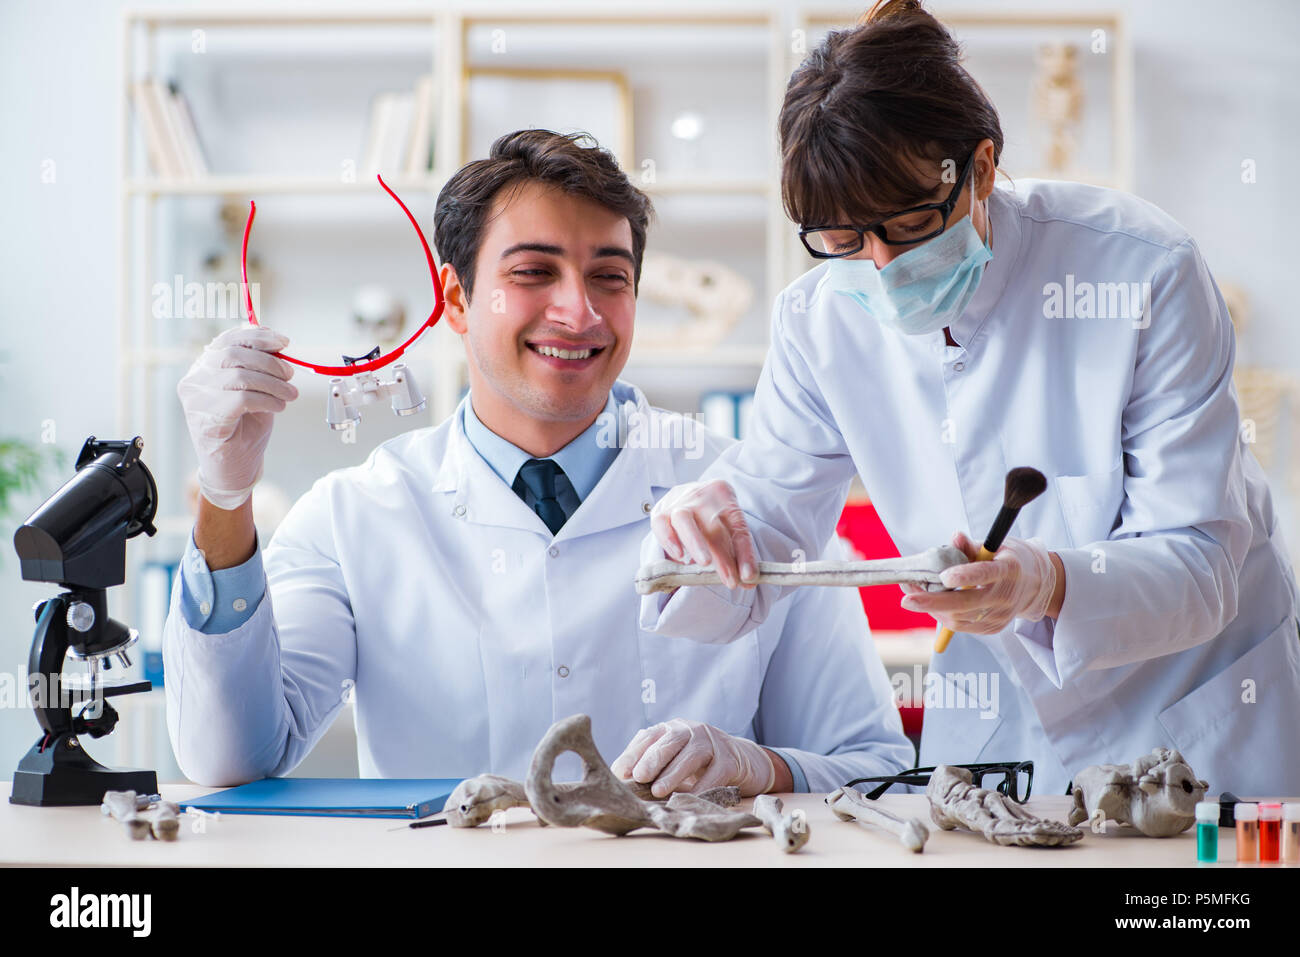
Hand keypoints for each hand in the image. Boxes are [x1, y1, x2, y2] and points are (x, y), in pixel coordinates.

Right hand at [176, 325, 298, 509]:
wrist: (233, 467)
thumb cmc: (244, 428)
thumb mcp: (256, 389)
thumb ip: (259, 366)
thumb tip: (277, 343)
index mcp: (204, 368)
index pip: (227, 340)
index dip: (257, 337)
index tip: (284, 342)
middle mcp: (194, 380)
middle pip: (233, 354)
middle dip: (269, 362)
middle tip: (290, 375)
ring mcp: (197, 400)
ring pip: (239, 375)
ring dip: (273, 384)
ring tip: (289, 395)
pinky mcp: (207, 418)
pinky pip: (242, 398)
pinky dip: (267, 400)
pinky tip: (278, 408)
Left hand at [610, 718, 775, 797]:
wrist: (741, 760)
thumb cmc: (697, 764)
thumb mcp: (673, 759)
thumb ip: (649, 766)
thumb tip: (621, 780)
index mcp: (672, 729)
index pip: (650, 736)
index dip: (634, 753)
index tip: (620, 771)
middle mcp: (692, 730)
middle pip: (671, 739)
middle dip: (653, 758)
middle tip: (639, 777)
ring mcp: (713, 743)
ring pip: (692, 755)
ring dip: (674, 773)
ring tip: (658, 791)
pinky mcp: (730, 760)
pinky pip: (715, 773)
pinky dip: (701, 787)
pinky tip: (689, 798)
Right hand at [650, 479, 757, 588]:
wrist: (687, 494)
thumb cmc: (710, 515)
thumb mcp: (728, 526)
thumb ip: (737, 553)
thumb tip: (748, 581)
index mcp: (724, 496)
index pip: (738, 528)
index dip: (744, 555)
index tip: (748, 577)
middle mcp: (702, 497)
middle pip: (714, 527)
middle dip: (723, 557)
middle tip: (730, 581)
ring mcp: (679, 502)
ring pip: (685, 520)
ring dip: (695, 543)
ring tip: (704, 563)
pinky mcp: (660, 511)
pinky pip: (661, 524)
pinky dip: (669, 540)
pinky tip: (678, 555)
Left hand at [899, 532, 1055, 633]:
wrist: (1035, 584)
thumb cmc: (1007, 559)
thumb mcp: (994, 545)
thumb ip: (970, 545)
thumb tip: (954, 537)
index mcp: (1008, 569)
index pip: (985, 574)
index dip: (965, 575)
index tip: (943, 577)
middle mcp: (1006, 596)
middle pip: (966, 603)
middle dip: (933, 602)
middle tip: (906, 599)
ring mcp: (1000, 615)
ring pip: (960, 618)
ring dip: (932, 609)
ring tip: (912, 595)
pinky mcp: (994, 628)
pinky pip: (962, 626)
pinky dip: (942, 616)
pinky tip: (929, 604)